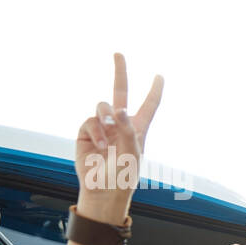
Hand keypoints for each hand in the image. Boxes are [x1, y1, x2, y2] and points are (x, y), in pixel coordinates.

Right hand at [75, 53, 163, 223]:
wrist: (102, 191)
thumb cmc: (123, 176)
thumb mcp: (133, 153)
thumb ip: (128, 129)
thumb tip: (119, 108)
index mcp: (138, 129)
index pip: (149, 106)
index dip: (154, 91)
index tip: (159, 75)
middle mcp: (120, 125)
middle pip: (120, 93)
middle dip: (120, 72)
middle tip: (118, 53)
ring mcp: (102, 127)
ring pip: (102, 107)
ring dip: (106, 122)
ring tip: (109, 144)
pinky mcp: (86, 133)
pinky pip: (89, 121)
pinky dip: (95, 133)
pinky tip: (99, 148)